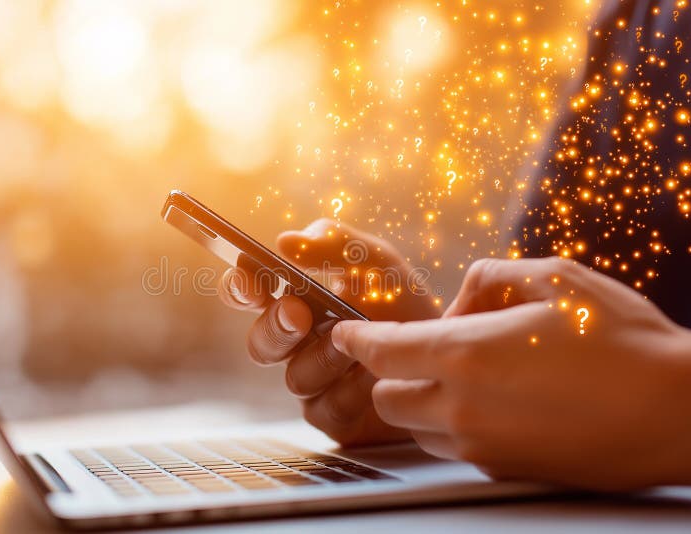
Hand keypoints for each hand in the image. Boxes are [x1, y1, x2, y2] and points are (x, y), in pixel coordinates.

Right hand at [218, 219, 441, 444]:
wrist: (451, 357)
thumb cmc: (408, 306)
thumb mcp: (379, 263)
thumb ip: (335, 243)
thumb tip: (286, 241)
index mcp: (298, 301)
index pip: (250, 293)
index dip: (240, 288)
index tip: (251, 282)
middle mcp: (298, 344)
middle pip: (261, 343)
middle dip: (276, 327)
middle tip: (300, 314)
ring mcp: (314, 383)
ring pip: (295, 377)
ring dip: (327, 358)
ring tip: (361, 346)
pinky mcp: (333, 418)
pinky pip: (325, 408)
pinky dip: (351, 390)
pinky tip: (374, 377)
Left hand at [332, 257, 690, 490]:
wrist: (678, 412)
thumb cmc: (622, 340)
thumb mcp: (554, 278)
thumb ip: (489, 277)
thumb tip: (460, 300)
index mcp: (465, 354)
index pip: (381, 351)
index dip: (354, 339)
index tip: (343, 332)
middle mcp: (462, 407)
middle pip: (387, 398)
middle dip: (390, 373)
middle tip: (419, 350)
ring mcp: (482, 446)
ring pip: (416, 428)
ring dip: (421, 401)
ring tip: (462, 376)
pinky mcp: (504, 469)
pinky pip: (454, 447)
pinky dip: (453, 425)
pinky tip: (493, 402)